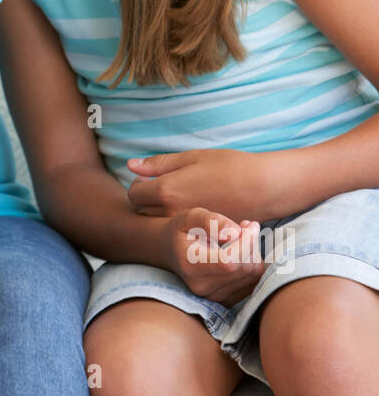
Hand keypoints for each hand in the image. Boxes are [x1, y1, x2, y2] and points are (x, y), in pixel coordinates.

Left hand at [125, 148, 270, 223]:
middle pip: (143, 211)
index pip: (134, 194)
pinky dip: (179, 224)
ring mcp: (187, 229)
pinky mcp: (200, 238)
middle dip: (148, 200)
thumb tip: (130, 166)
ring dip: (161, 213)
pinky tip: (193, 211)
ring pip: (159, 223)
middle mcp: (172, 213)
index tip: (151, 179)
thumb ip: (158, 164)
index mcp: (167, 190)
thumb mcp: (192, 158)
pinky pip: (179, 233)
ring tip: (180, 199)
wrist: (265, 188)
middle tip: (166, 188)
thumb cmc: (230, 167)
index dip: (139, 184)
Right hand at [165, 208, 265, 305]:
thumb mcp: (191, 217)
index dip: (245, 242)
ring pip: (252, 274)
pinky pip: (253, 281)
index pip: (229, 261)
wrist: (172, 252)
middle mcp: (202, 285)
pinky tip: (243, 252)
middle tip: (246, 225)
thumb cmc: (183, 231)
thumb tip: (234, 233)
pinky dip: (253, 263)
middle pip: (243, 267)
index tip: (249, 224)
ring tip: (242, 237)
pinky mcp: (226, 299)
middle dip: (251, 243)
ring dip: (254, 252)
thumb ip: (212, 221)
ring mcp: (214, 295)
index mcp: (191, 265)